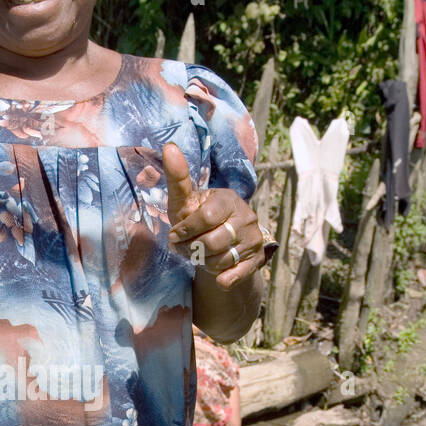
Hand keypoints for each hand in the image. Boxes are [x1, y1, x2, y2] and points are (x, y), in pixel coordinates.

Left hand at [163, 142, 265, 289]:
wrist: (220, 247)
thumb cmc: (197, 220)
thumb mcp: (185, 201)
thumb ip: (177, 177)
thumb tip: (169, 147)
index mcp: (228, 199)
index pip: (206, 217)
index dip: (185, 230)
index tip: (174, 235)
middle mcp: (246, 217)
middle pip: (212, 242)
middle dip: (191, 249)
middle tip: (185, 248)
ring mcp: (254, 240)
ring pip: (221, 261)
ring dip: (203, 263)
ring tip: (199, 256)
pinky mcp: (256, 261)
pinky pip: (233, 276)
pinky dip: (221, 278)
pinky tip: (216, 272)